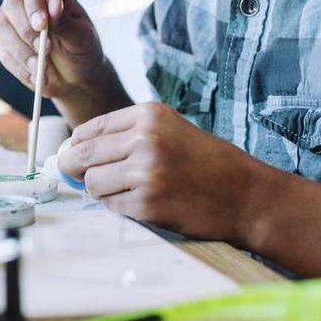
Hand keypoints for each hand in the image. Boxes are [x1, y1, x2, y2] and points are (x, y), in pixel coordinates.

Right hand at [0, 0, 105, 101]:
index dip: (34, 2)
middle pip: (12, 4)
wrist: (75, 76)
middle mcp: (25, 0)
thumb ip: (66, 22)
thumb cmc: (81, 49)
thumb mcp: (81, 37)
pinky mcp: (3, 43)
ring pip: (4, 30)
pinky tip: (36, 77)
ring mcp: (10, 21)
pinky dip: (20, 68)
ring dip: (24, 53)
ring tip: (43, 70)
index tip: (42, 24)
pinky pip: (4, 53)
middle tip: (45, 51)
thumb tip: (54, 4)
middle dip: (27, 31)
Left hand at [57, 102, 273, 245]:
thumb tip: (75, 148)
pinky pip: (111, 205)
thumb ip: (126, 134)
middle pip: (82, 154)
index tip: (72, 154)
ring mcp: (147, 172)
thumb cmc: (207, 162)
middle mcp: (146, 138)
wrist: (248, 195)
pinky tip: (142, 202)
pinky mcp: (149, 203)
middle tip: (75, 175)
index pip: (90, 128)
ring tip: (126, 190)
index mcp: (149, 114)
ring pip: (93, 182)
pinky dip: (119, 206)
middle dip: (73, 168)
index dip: (75, 145)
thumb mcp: (169, 129)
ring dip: (101, 190)